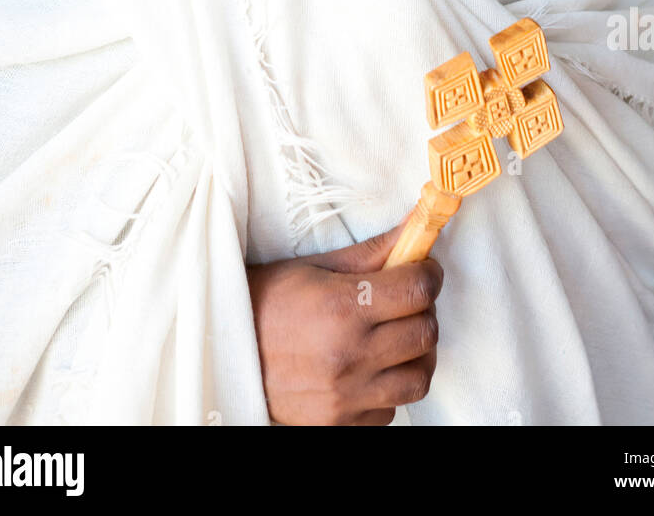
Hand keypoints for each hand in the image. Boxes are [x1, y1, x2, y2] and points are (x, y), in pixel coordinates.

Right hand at [246, 221, 442, 425]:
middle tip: (407, 301)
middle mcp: (349, 354)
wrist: (225, 355)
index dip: (428, 274)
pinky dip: (391, 387)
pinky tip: (372, 367)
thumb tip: (414, 229)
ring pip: (420, 377)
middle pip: (425, 333)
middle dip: (424, 311)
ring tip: (397, 337)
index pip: (417, 290)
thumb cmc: (267, 303)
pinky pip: (392, 408)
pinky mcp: (341, 424)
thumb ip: (371, 253)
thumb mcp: (315, 268)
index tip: (423, 270)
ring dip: (416, 354)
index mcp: (342, 307)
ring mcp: (347, 395)